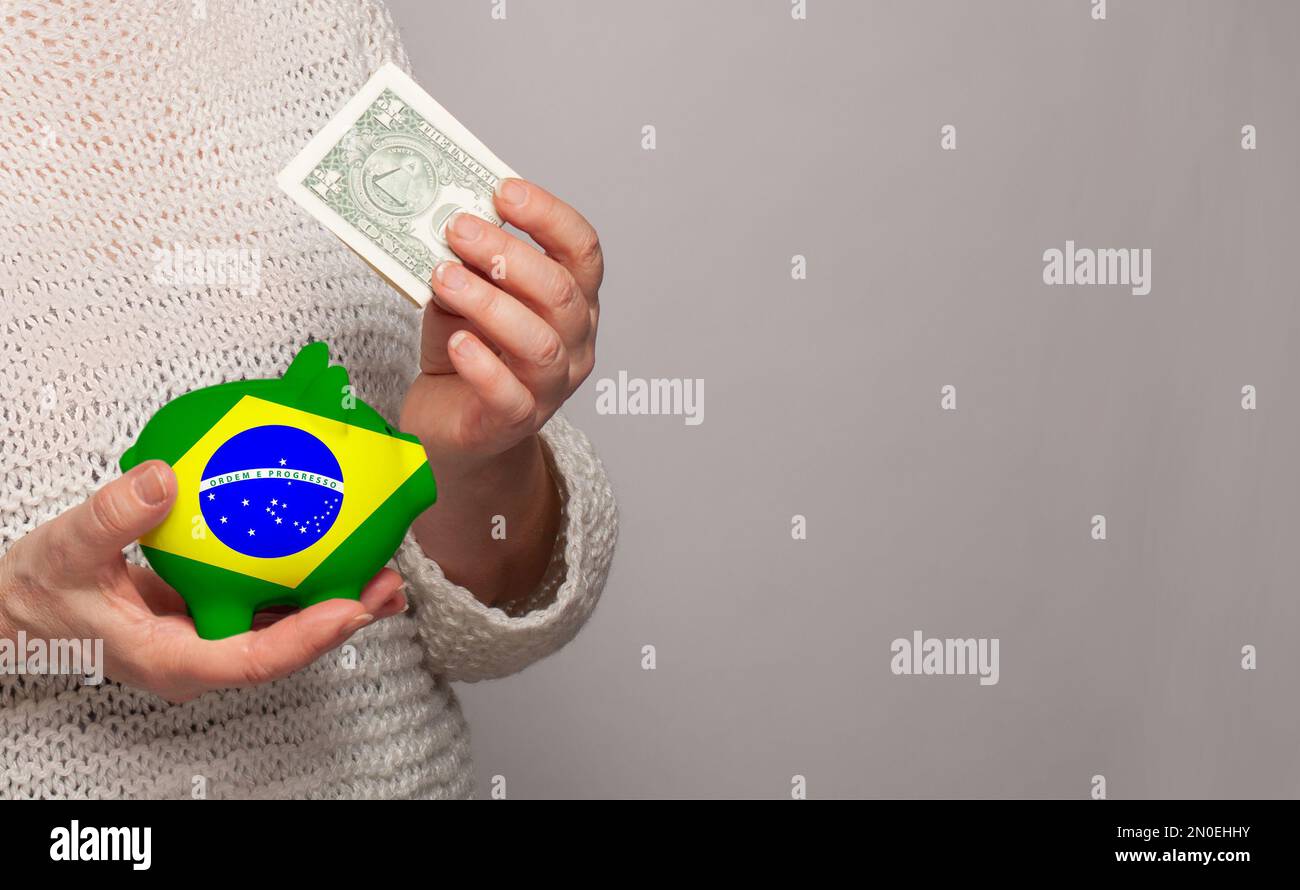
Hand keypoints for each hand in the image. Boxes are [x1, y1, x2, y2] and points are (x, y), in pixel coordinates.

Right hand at [0, 461, 406, 702]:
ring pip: (284, 629)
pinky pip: (266, 604)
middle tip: (390, 585)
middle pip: (286, 648)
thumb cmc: (38, 591)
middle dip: (343, 620)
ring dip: (336, 603)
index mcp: (170, 659)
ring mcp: (208, 638)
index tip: (350, 610)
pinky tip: (333, 549)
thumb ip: (111, 518)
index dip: (306, 640)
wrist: (15, 608)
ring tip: (384, 570)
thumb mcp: (64, 550)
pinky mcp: (210, 615)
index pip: (252, 661)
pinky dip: (303, 581)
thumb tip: (165, 478)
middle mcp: (200, 657)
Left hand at [399, 179, 602, 603]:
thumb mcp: (462, 295)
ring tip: (443, 277)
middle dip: (509, 253)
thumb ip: (463, 265)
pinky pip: (509, 395)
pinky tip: (455, 343)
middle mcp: (574, 342)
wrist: (449, 426)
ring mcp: (550, 387)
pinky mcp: (514, 423)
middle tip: (458, 228)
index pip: (582, 250)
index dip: (549, 216)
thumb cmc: (463, 350)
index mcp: (572, 301)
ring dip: (489, 303)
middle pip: (561, 293)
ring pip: (539, 343)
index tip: (503, 191)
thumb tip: (445, 223)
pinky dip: (482, 364)